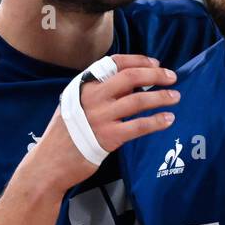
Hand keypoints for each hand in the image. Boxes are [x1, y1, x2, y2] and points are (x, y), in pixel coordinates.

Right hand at [29, 54, 178, 191]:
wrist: (49, 164)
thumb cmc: (64, 135)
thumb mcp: (75, 106)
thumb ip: (100, 94)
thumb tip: (133, 85)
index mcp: (84, 86)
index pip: (114, 63)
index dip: (138, 60)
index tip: (155, 63)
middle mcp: (92, 98)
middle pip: (130, 77)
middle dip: (155, 75)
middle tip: (172, 77)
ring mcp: (100, 117)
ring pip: (138, 100)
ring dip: (160, 97)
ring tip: (175, 97)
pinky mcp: (108, 138)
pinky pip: (138, 126)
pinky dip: (156, 121)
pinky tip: (168, 119)